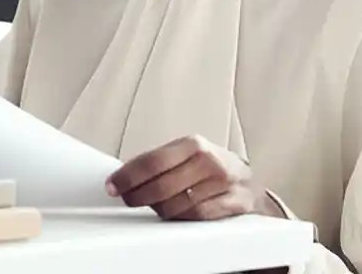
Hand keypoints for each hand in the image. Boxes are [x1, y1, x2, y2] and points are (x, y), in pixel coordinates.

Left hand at [106, 134, 284, 220]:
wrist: (249, 180)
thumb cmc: (208, 167)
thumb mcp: (186, 154)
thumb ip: (159, 163)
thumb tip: (122, 177)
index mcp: (193, 144)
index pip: (152, 161)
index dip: (127, 176)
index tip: (112, 185)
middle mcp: (209, 161)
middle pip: (161, 186)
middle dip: (137, 196)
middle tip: (126, 199)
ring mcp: (223, 183)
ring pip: (176, 205)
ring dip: (157, 208)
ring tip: (152, 205)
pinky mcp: (233, 203)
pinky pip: (195, 217)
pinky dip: (179, 217)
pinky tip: (173, 213)